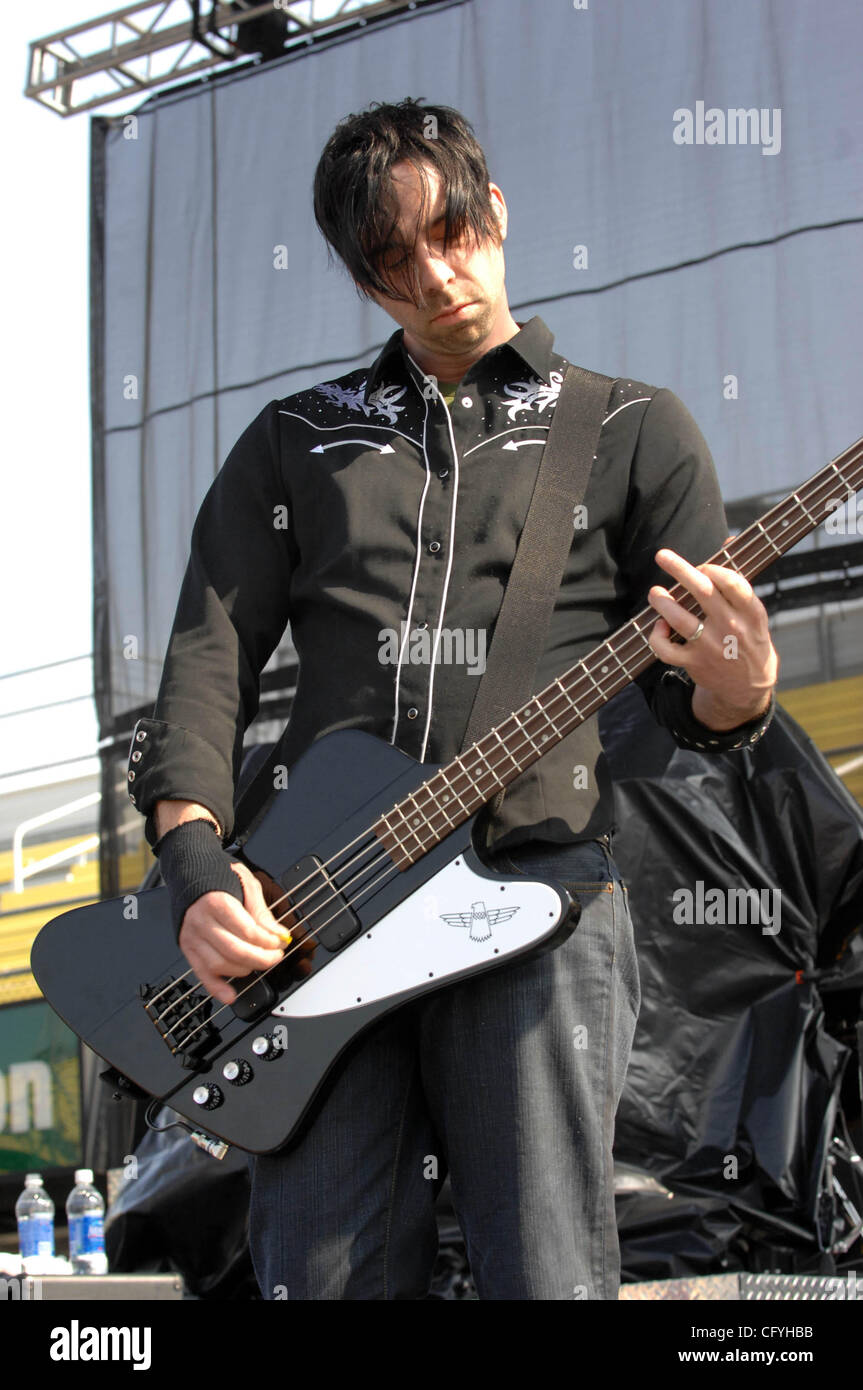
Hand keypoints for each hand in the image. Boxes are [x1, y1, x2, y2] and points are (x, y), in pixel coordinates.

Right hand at [178, 860, 291, 1005]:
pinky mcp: (187, 949)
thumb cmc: (218, 877)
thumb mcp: (246, 884)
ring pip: (219, 964)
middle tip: (275, 956)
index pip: (247, 931)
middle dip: (261, 958)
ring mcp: (192, 937)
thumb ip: (262, 912)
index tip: (280, 941)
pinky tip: (231, 995)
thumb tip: (279, 934)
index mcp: (216, 902)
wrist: (190, 874)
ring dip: (244, 970)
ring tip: (259, 963)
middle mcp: (201, 921)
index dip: (268, 941)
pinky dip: (216, 988)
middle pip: (235, 951)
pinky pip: (201, 974)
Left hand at [646, 546, 778, 726]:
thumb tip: (728, 540)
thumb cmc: (749, 637)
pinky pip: (667, 649)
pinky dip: (657, 637)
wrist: (750, 684)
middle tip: (662, 555)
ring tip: (655, 592)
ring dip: (662, 602)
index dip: (714, 569)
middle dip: (679, 569)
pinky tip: (659, 626)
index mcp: (750, 612)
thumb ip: (738, 576)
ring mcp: (711, 646)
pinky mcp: (694, 663)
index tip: (702, 565)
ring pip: (680, 619)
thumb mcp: (753, 610)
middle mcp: (731, 627)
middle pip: (703, 592)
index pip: (733, 583)